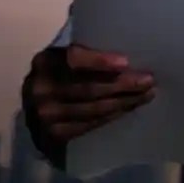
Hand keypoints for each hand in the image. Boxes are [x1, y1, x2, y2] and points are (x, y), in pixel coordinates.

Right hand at [22, 44, 155, 159]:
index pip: (73, 59)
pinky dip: (113, 115)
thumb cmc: (60, 74)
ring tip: (146, 95)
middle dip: (123, 85)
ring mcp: (46, 114)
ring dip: (124, 102)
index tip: (126, 62)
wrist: (35, 108)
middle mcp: (41, 88)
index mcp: (45, 61)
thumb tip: (124, 48)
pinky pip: (90, 125)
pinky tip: (129, 108)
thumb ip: (86, 52)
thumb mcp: (65, 57)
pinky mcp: (55, 134)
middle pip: (89, 88)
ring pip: (93, 108)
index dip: (99, 61)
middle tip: (148, 81)